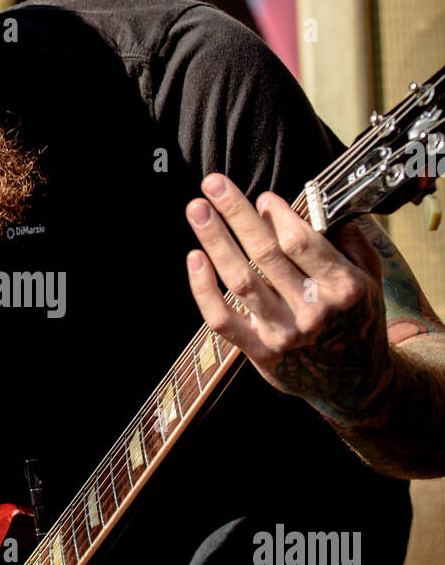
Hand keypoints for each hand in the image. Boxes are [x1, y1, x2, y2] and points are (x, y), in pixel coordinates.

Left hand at [184, 174, 395, 424]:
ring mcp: (282, 333)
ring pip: (240, 280)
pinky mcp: (259, 352)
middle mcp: (311, 311)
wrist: (355, 381)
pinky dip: (203, 289)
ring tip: (197, 210)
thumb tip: (319, 201)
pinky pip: (222, 318)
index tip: (262, 197)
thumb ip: (348, 239)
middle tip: (212, 183)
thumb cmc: (358, 319)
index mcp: (342, 288)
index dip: (277, 215)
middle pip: (265, 254)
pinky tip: (194, 258)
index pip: (301, 242)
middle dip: (236, 214)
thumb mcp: (369, 277)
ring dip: (215, 241)